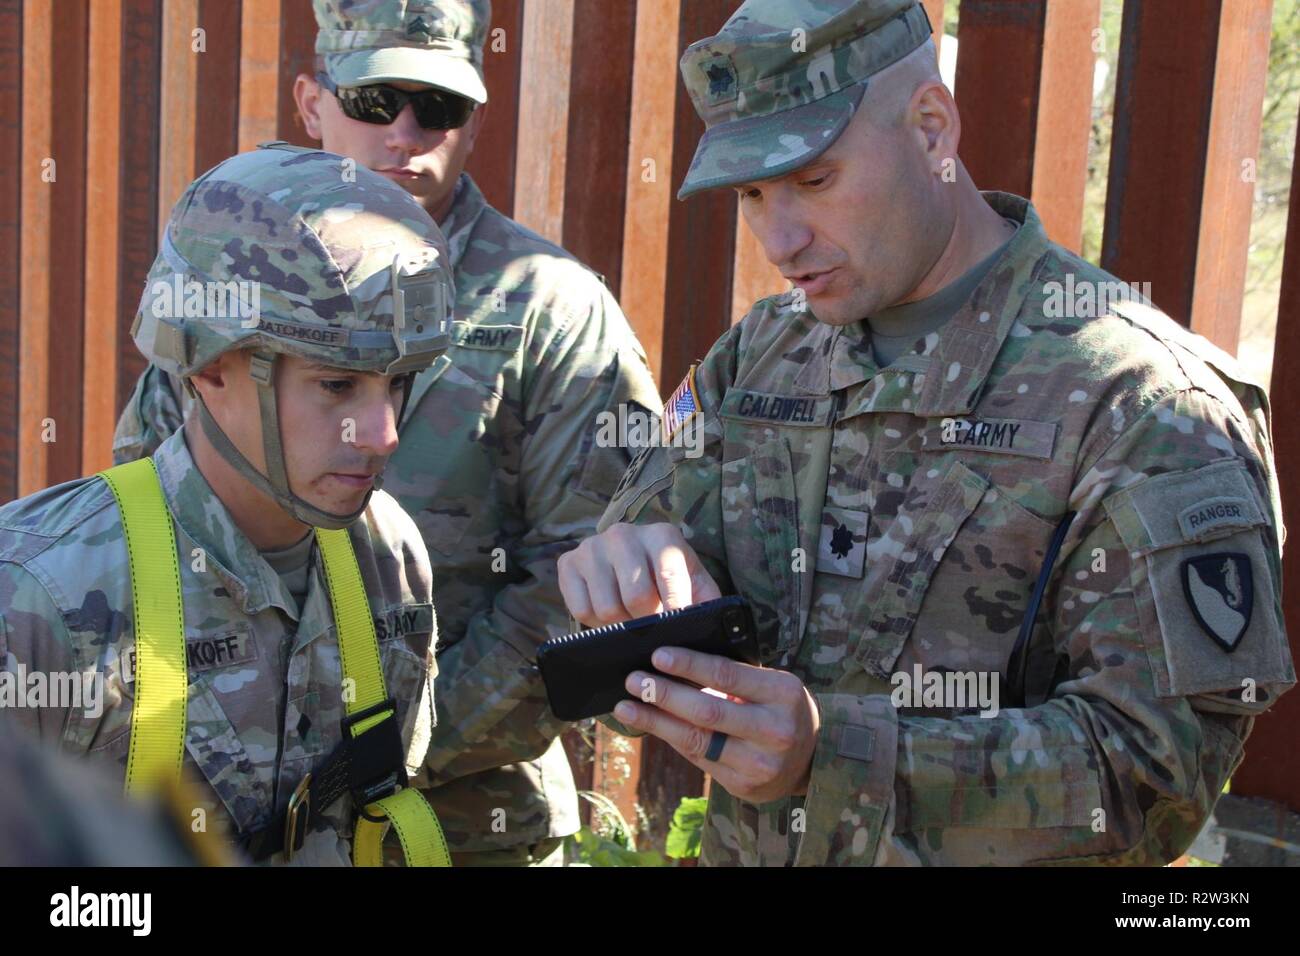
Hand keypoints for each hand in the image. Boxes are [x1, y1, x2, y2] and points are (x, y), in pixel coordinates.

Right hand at [558, 522, 721, 626]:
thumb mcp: (696, 586)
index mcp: (662, 535)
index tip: (676, 629)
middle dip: (647, 621)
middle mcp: (624, 533)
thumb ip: (708, 603)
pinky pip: (580, 609)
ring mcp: (592, 546)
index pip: (669, 576)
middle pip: (636, 597)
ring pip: (607, 608)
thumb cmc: (670, 579)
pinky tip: (607, 613)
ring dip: (621, 624)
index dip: (675, 609)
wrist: (631, 563)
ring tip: (631, 620)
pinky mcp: (567, 562)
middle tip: (652, 627)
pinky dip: (595, 622)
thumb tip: (715, 626)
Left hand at [615, 646, 819, 803]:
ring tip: (626, 707)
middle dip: (664, 694)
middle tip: (634, 680)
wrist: (813, 758)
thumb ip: (733, 669)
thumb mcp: (772, 682)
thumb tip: (680, 650)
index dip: (689, 665)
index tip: (658, 655)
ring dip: (655, 721)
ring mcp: (758, 762)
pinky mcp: (743, 785)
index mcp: (782, 693)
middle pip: (707, 711)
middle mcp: (774, 730)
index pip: (727, 675)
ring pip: (696, 739)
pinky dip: (670, 738)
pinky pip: (697, 758)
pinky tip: (649, 725)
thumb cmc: (783, 708)